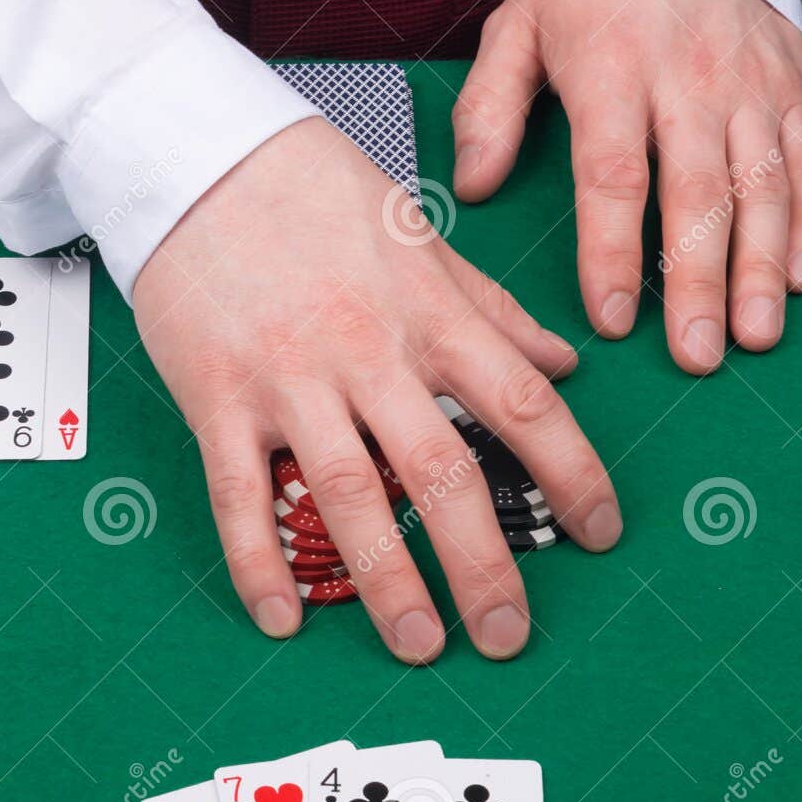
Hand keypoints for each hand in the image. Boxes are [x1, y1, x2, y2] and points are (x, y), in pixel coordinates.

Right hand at [133, 117, 622, 663]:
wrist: (197, 156)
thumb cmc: (314, 193)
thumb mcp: (419, 238)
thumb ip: (491, 309)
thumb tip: (564, 363)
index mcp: (428, 313)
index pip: (520, 403)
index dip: (572, 473)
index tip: (604, 533)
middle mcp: (367, 352)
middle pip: (441, 471)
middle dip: (484, 563)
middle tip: (509, 636)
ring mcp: (288, 379)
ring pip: (346, 495)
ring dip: (387, 579)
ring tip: (419, 645)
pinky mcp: (217, 398)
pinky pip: (240, 495)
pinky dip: (259, 562)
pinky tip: (283, 620)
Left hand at [451, 0, 801, 374]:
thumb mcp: (517, 26)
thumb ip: (488, 109)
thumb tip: (473, 187)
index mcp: (614, 70)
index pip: (615, 176)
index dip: (614, 252)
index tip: (610, 317)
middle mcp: (690, 81)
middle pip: (699, 195)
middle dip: (700, 283)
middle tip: (696, 355)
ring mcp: (750, 85)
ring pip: (766, 188)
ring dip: (763, 269)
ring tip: (754, 339)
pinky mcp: (791, 86)